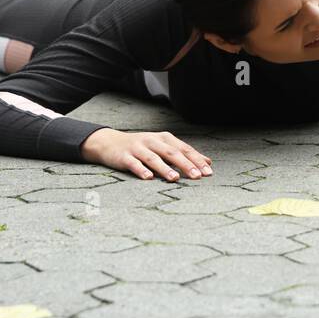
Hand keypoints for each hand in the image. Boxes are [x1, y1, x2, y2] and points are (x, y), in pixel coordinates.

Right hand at [81, 128, 212, 180]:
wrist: (110, 142)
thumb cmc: (142, 147)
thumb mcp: (164, 147)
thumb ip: (184, 154)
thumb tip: (207, 162)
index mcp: (165, 138)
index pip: (184, 149)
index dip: (196, 160)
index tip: (208, 172)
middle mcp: (153, 141)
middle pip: (172, 153)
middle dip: (185, 164)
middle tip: (197, 176)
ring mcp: (138, 148)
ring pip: (153, 158)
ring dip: (165, 168)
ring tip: (175, 178)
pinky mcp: (125, 156)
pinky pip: (134, 164)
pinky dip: (141, 170)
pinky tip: (148, 178)